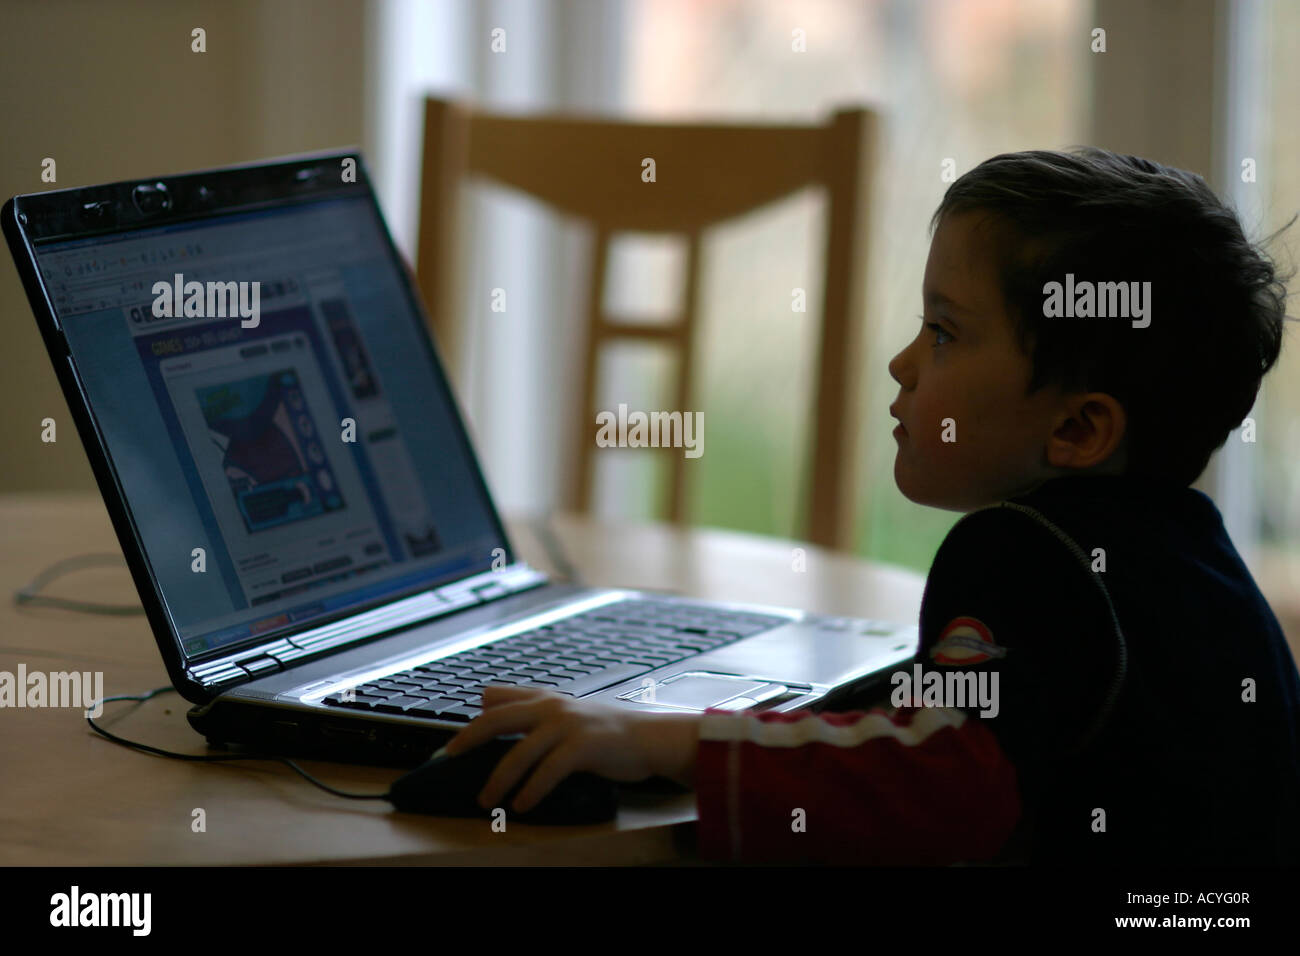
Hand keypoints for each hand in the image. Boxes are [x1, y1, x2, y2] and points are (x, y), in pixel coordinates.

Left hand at [442, 685, 701, 813]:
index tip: (452, 746)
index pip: (499, 702)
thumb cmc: (607, 728)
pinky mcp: (584, 746)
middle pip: (499, 719)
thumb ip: (528, 705)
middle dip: (470, 739)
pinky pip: (549, 770)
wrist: (649, 737)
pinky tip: (522, 804)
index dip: (472, 722)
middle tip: (450, 759)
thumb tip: (484, 697)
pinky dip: (532, 789)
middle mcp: (553, 707)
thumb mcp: (565, 710)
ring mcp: (568, 725)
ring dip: (498, 779)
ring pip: (521, 752)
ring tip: (486, 800)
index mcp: (547, 699)